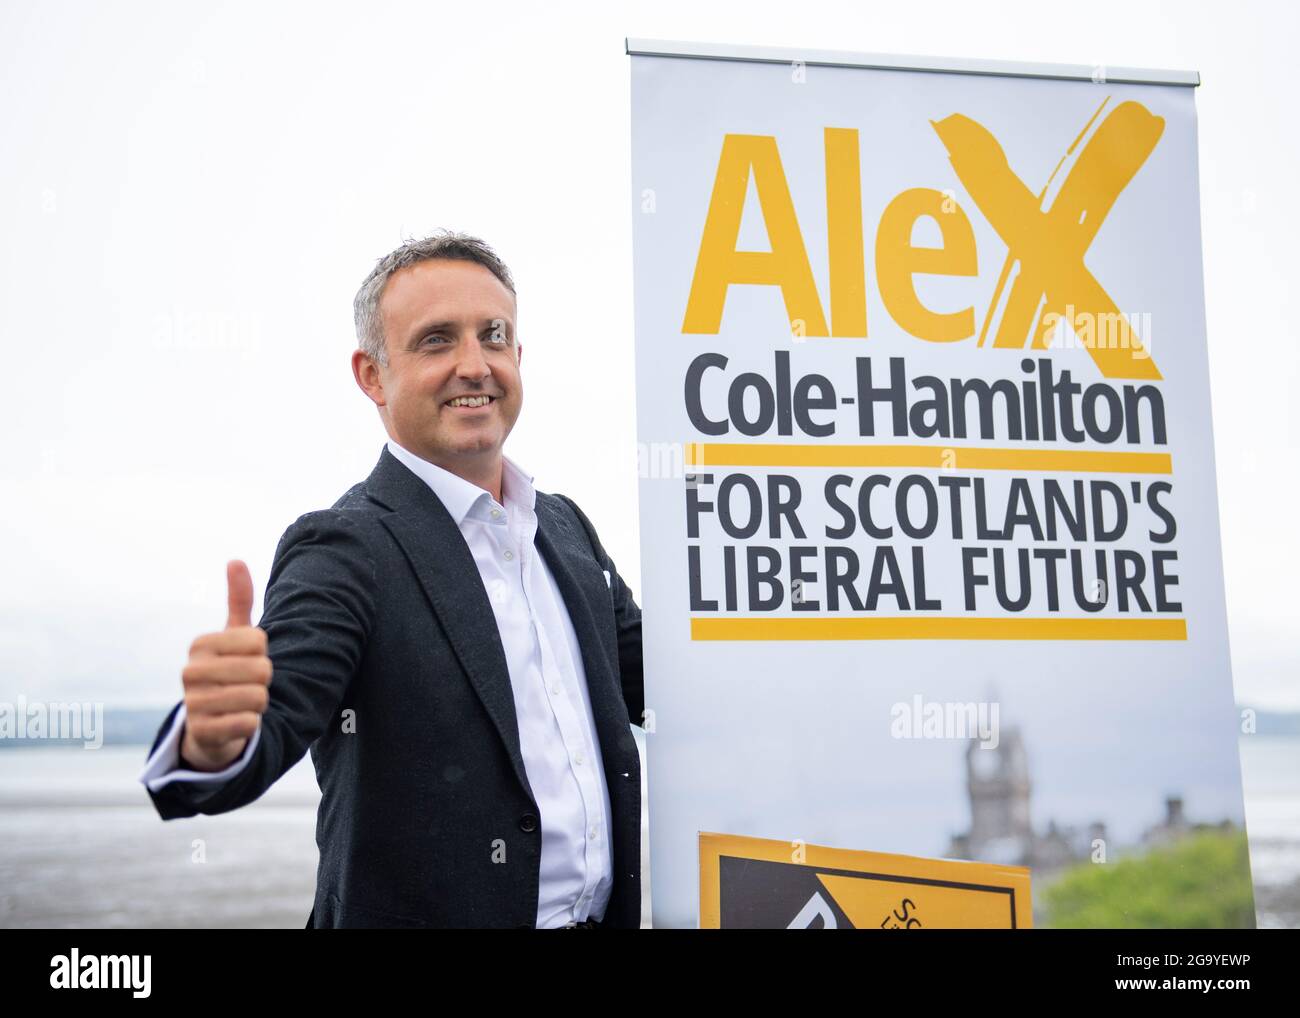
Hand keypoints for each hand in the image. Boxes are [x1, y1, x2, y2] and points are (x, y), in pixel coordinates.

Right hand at [178, 560, 271, 770]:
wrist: (210, 725)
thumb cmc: (228, 672)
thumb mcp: (233, 636)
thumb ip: (238, 601)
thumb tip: (235, 560)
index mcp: (200, 644)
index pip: (259, 641)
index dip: (262, 654)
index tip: (245, 661)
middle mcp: (190, 672)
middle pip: (262, 669)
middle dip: (264, 681)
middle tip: (246, 686)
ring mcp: (192, 704)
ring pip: (258, 697)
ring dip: (258, 704)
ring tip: (240, 704)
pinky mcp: (201, 733)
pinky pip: (249, 724)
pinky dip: (252, 725)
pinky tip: (236, 724)